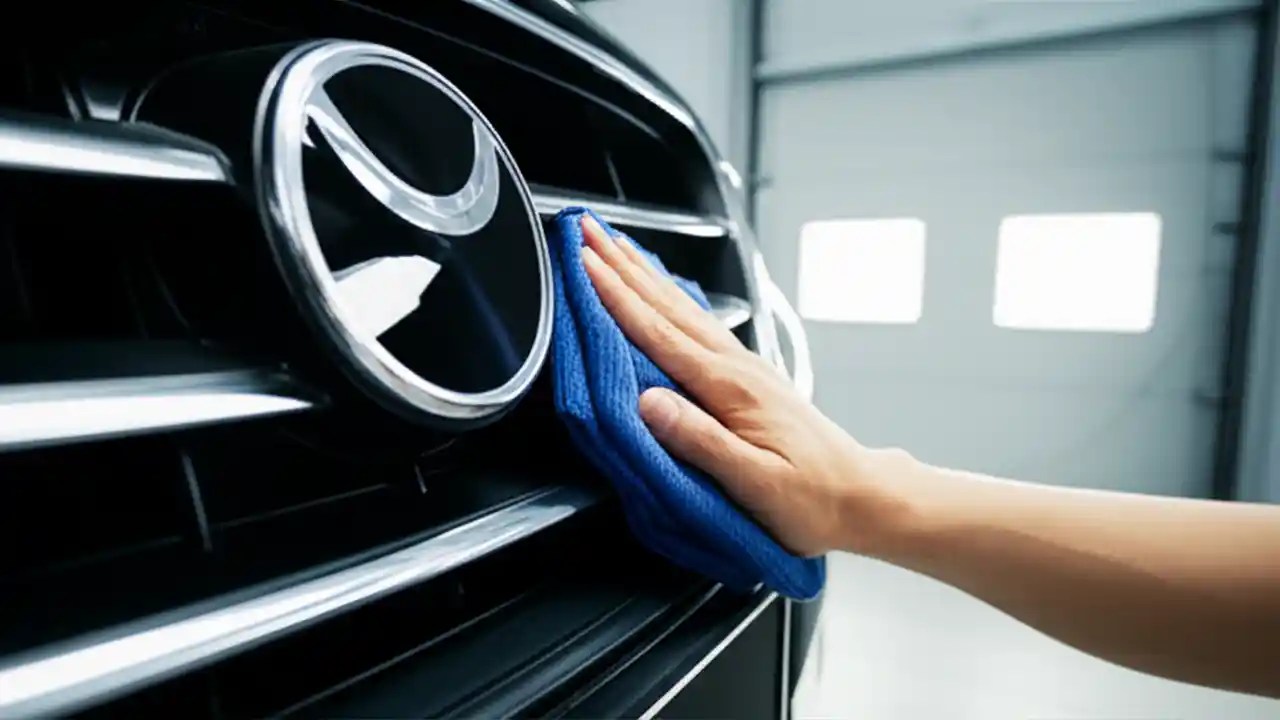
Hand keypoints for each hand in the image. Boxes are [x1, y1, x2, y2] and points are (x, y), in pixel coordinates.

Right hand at [580, 216, 902, 556]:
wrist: (860, 495)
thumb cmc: (811, 498)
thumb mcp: (754, 482)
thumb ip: (700, 441)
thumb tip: (649, 403)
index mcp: (730, 389)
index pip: (658, 332)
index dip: (616, 296)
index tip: (584, 263)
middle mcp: (736, 367)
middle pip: (666, 304)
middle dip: (621, 265)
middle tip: (586, 230)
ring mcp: (743, 368)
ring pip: (682, 307)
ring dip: (643, 273)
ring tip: (615, 245)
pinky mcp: (748, 377)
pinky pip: (698, 322)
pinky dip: (670, 298)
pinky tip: (663, 291)